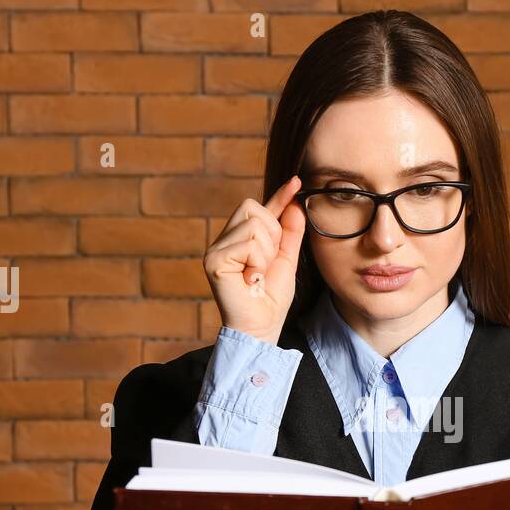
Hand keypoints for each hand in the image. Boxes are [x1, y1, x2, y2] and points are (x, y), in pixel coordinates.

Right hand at [202, 174, 305, 345]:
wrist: (261, 327)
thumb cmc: (271, 299)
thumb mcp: (287, 260)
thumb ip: (290, 233)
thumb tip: (296, 202)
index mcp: (240, 239)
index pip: (259, 209)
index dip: (278, 196)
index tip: (296, 182)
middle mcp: (224, 240)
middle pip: (252, 207)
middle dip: (272, 233)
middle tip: (266, 263)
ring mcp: (215, 249)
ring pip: (253, 225)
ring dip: (266, 251)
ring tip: (257, 274)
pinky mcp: (213, 260)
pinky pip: (247, 243)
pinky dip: (257, 262)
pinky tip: (250, 280)